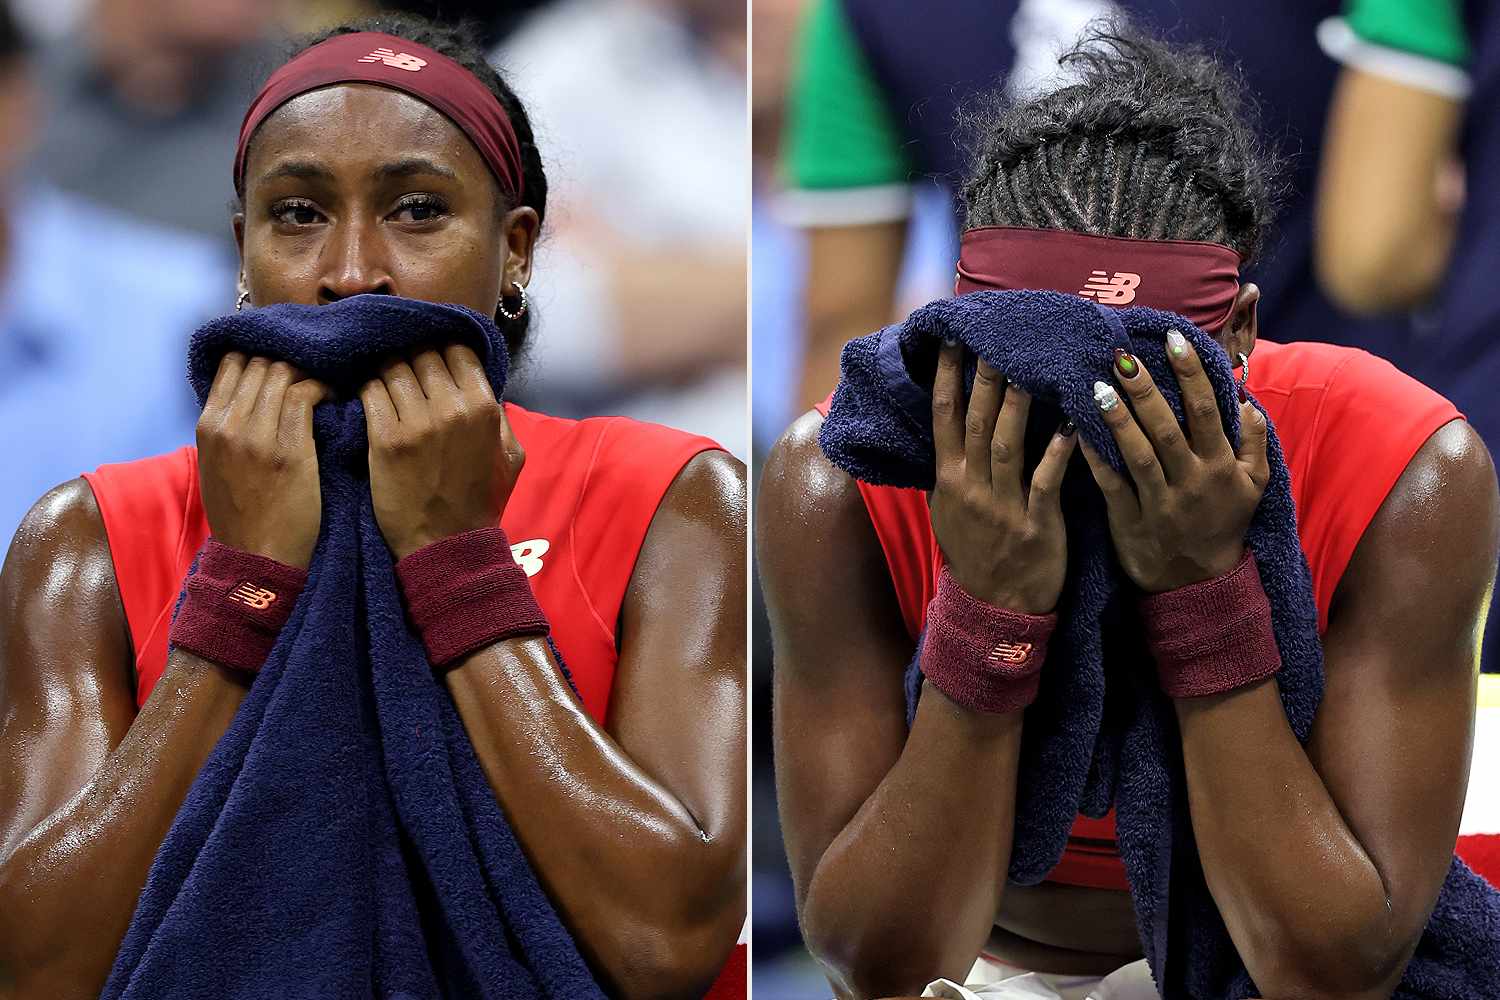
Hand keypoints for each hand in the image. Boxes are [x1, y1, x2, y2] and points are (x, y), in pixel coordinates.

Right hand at [197, 353, 330, 568]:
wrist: (257, 557)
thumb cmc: (243, 515)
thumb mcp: (218, 466)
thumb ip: (228, 428)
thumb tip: (250, 395)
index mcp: (207, 425)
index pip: (231, 363)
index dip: (262, 354)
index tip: (285, 361)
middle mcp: (228, 424)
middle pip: (260, 362)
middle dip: (290, 359)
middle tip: (313, 368)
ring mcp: (258, 435)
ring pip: (283, 372)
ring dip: (309, 371)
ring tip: (325, 381)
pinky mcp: (290, 448)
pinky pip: (305, 394)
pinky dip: (323, 387)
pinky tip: (332, 396)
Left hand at [361, 343, 522, 560]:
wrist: (448, 545)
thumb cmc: (481, 501)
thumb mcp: (511, 456)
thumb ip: (499, 415)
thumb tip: (481, 384)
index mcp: (484, 408)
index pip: (458, 349)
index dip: (444, 349)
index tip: (435, 359)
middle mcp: (451, 409)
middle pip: (423, 353)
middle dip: (414, 356)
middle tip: (407, 370)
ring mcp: (416, 424)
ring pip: (393, 366)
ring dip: (388, 370)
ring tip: (387, 382)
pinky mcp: (384, 440)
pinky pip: (370, 391)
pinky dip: (368, 388)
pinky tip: (371, 398)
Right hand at [928, 341, 1077, 612]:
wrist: (996, 607)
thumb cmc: (977, 553)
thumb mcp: (949, 510)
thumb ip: (953, 467)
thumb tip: (948, 424)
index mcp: (949, 480)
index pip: (943, 417)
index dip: (946, 377)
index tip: (952, 340)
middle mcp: (970, 488)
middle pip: (975, 422)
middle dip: (983, 378)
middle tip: (994, 337)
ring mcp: (1001, 507)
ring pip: (1007, 445)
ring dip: (1017, 405)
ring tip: (1028, 367)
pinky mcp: (1034, 525)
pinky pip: (1046, 481)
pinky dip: (1058, 451)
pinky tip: (1073, 423)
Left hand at [1079, 337, 1268, 592]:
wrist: (1198, 584)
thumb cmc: (1223, 524)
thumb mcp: (1253, 486)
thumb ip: (1253, 442)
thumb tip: (1246, 400)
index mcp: (1221, 467)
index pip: (1206, 412)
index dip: (1191, 374)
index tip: (1174, 339)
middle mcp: (1191, 482)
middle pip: (1167, 429)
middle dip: (1146, 391)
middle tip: (1123, 356)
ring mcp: (1160, 503)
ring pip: (1138, 456)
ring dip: (1118, 420)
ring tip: (1098, 386)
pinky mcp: (1130, 522)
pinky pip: (1111, 485)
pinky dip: (1095, 458)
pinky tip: (1077, 429)